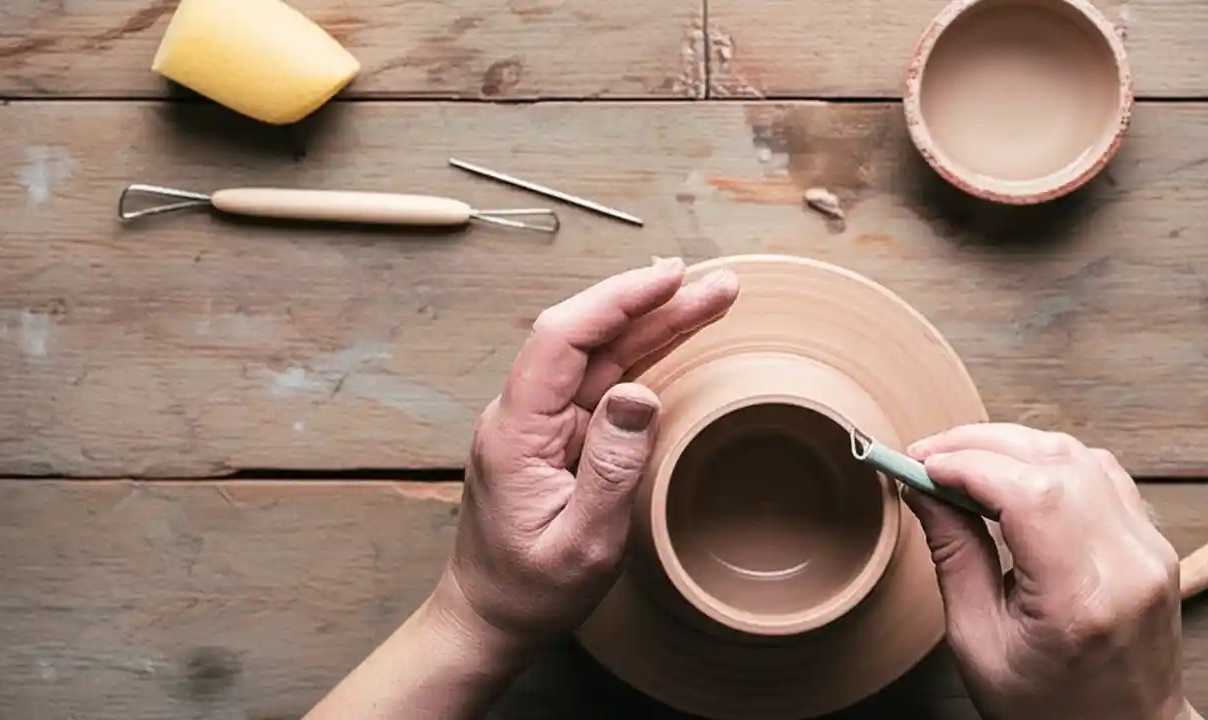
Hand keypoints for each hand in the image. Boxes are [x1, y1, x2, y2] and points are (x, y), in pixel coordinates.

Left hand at [446, 257, 739, 646]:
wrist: (488, 618)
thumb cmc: (529, 591)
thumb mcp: (582, 545)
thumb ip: (612, 469)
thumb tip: (640, 395)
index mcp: (516, 430)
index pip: (562, 337)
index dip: (618, 300)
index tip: (671, 280)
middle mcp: (522, 413)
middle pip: (589, 336)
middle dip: (653, 303)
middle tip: (719, 286)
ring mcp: (539, 421)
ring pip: (600, 354)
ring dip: (655, 323)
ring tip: (712, 298)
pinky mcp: (556, 434)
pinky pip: (601, 381)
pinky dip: (642, 354)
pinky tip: (673, 334)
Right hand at [906, 424, 1188, 719]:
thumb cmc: (1048, 708)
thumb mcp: (977, 643)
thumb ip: (953, 556)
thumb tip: (922, 488)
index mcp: (1081, 600)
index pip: (1030, 494)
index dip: (969, 464)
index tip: (921, 464)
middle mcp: (1128, 565)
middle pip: (1056, 460)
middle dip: (981, 444)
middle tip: (927, 455)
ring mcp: (1150, 550)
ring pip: (1080, 455)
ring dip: (1014, 445)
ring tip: (962, 461)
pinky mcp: (1153, 542)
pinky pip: (1101, 473)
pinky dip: (1049, 461)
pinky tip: (1011, 475)